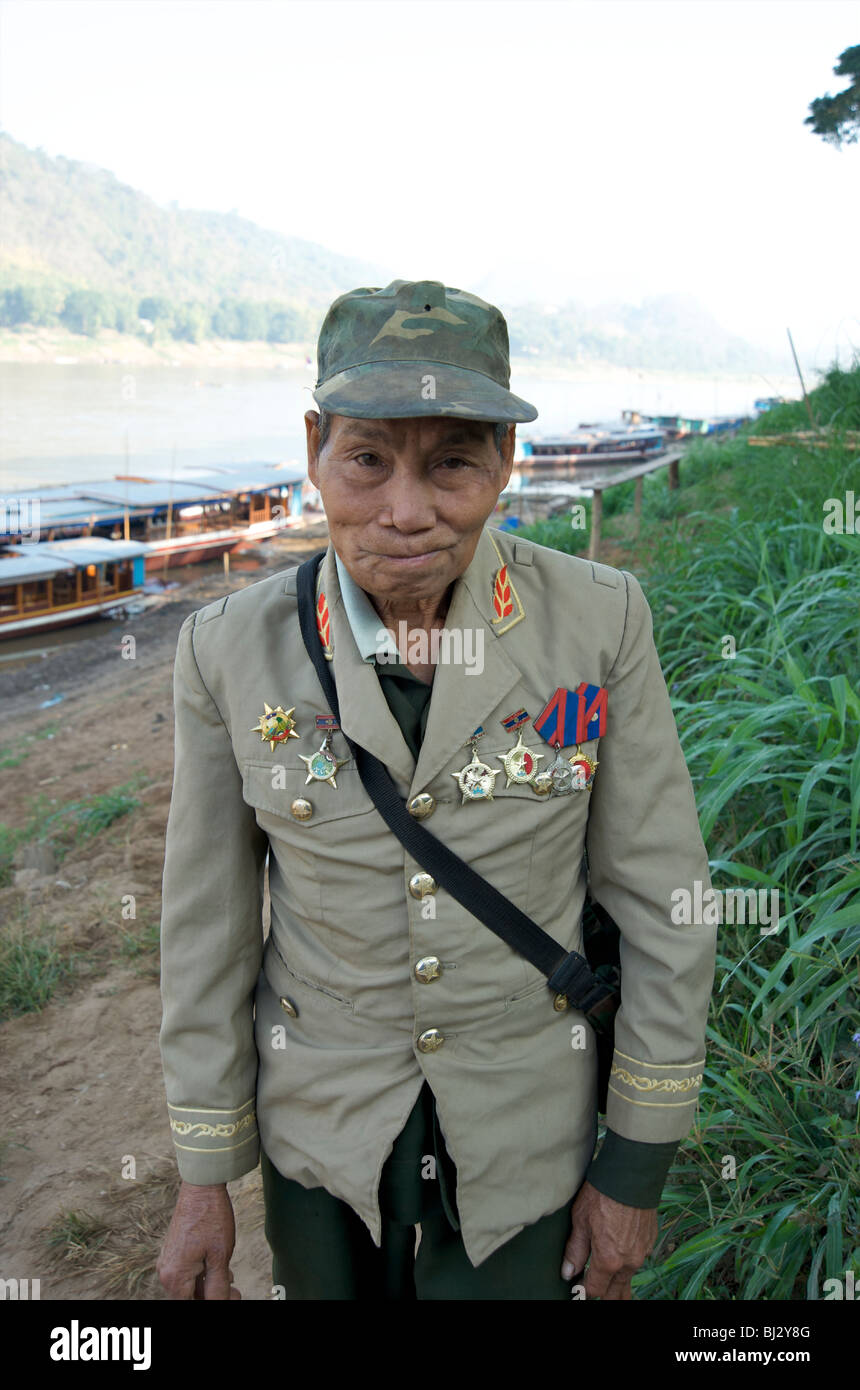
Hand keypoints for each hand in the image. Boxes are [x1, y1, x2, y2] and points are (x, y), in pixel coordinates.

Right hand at [157, 1181, 241, 1299]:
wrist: (201, 1185)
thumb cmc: (211, 1218)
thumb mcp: (220, 1257)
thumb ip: (218, 1288)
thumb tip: (221, 1303)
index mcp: (175, 1277)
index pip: (192, 1306)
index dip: (214, 1303)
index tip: (233, 1295)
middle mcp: (166, 1272)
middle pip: (190, 1297)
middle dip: (212, 1296)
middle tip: (235, 1290)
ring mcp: (168, 1261)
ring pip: (189, 1285)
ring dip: (209, 1285)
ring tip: (230, 1276)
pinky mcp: (173, 1251)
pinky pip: (186, 1272)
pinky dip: (203, 1274)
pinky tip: (219, 1266)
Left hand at [560, 1179, 656, 1299]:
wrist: (631, 1175)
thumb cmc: (602, 1195)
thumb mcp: (581, 1221)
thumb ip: (575, 1250)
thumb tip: (567, 1273)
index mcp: (609, 1260)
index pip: (596, 1289)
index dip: (585, 1291)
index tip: (578, 1290)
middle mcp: (629, 1262)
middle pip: (616, 1291)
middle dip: (605, 1296)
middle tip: (596, 1296)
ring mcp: (642, 1252)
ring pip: (629, 1277)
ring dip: (619, 1283)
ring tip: (612, 1291)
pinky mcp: (650, 1240)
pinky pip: (638, 1259)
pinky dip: (629, 1263)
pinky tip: (623, 1259)